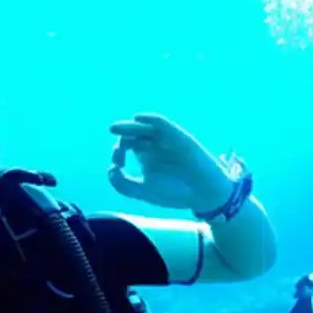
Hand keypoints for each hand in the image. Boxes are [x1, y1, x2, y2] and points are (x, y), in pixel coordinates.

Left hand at [108, 113, 235, 213]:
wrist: (202, 194)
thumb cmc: (174, 193)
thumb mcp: (144, 192)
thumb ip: (123, 184)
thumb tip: (110, 168)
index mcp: (145, 158)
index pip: (125, 148)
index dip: (117, 154)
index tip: (118, 165)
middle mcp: (154, 147)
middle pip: (133, 135)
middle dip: (122, 135)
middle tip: (114, 138)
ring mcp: (166, 141)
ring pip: (145, 128)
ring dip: (130, 126)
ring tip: (115, 128)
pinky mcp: (178, 137)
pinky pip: (162, 124)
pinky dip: (151, 119)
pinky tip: (138, 118)